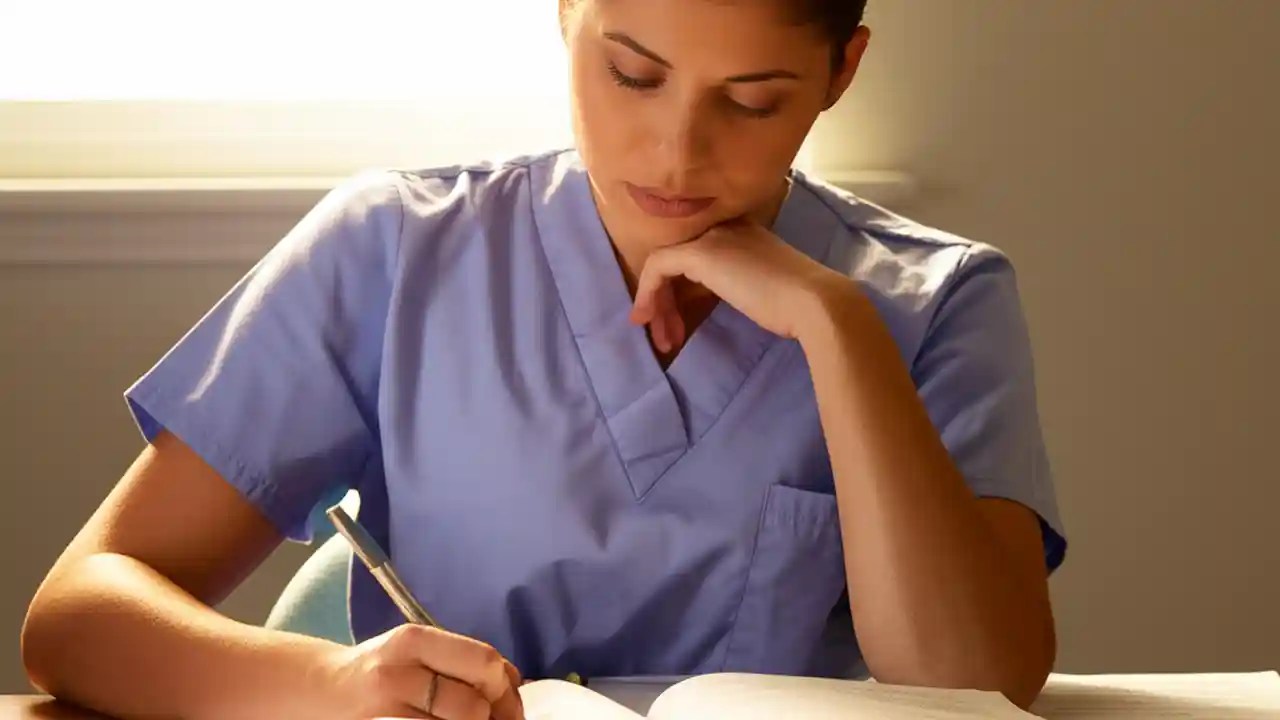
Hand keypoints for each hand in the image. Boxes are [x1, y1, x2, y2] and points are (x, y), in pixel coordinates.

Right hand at [320, 624, 523, 719]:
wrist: (320, 689)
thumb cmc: (379, 670)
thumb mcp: (416, 651)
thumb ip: (461, 660)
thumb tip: (516, 680)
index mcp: (414, 640)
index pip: (482, 661)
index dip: (507, 689)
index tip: (513, 705)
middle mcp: (398, 672)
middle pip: (473, 702)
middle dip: (496, 717)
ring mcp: (386, 710)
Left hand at [629, 218, 847, 349]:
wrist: (813, 302)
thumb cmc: (797, 305)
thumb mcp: (763, 289)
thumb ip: (742, 284)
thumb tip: (728, 299)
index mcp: (741, 233)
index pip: (696, 255)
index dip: (680, 290)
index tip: (678, 321)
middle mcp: (723, 228)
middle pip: (677, 261)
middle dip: (666, 302)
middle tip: (668, 337)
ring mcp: (711, 238)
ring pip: (664, 265)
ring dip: (657, 305)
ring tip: (661, 341)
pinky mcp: (700, 253)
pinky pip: (657, 267)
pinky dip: (648, 294)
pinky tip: (647, 319)